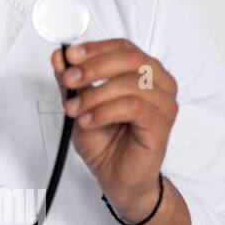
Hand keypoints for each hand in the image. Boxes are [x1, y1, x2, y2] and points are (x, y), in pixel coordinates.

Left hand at [50, 38, 178, 218]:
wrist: (117, 177)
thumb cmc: (106, 140)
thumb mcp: (80, 104)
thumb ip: (71, 80)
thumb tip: (60, 56)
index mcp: (143, 72)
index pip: (123, 47)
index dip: (96, 48)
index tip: (71, 56)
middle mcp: (159, 83)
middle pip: (130, 59)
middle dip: (93, 67)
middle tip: (70, 80)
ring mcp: (164, 103)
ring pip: (130, 83)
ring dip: (95, 95)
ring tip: (75, 109)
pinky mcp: (162, 124)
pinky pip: (134, 107)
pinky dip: (105, 111)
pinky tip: (89, 120)